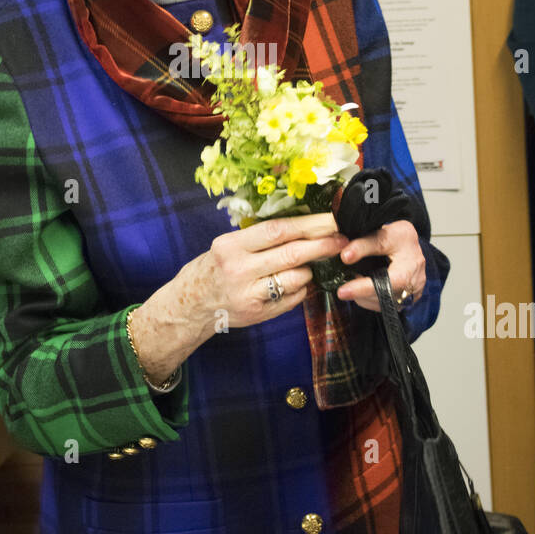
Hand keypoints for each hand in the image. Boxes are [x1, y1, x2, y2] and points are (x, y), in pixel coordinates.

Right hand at [189, 211, 348, 332]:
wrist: (191, 305)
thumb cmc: (214, 269)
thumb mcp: (228, 246)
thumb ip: (260, 238)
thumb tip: (304, 225)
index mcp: (232, 246)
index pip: (278, 230)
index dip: (309, 224)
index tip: (331, 220)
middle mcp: (240, 269)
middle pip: (291, 254)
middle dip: (322, 245)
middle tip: (343, 239)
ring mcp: (250, 294)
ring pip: (296, 278)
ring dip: (310, 269)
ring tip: (312, 263)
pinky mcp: (259, 313)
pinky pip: (293, 298)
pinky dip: (302, 288)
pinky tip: (297, 282)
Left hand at [335, 218, 425, 312]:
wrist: (412, 246)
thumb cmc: (400, 238)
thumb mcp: (384, 234)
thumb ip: (364, 244)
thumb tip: (345, 257)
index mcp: (410, 264)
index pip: (387, 282)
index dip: (363, 288)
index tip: (343, 291)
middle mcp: (415, 283)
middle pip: (383, 296)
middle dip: (360, 293)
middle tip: (344, 286)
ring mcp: (411, 295)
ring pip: (382, 304)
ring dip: (363, 296)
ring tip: (355, 282)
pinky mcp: (405, 301)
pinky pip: (384, 306)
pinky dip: (370, 299)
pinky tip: (364, 287)